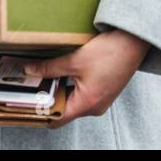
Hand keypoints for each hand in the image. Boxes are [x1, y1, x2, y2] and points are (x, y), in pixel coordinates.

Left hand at [23, 29, 150, 128]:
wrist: (133, 42)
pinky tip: (62, 72)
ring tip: (45, 76)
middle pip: (65, 109)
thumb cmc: (109, 53)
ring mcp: (100, 100)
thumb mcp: (74, 60)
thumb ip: (49, 68)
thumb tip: (30, 71)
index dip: (41, 112)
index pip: (58, 118)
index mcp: (87, 104)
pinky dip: (71, 85)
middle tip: (32, 85)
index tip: (27, 102)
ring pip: (73, 100)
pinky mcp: (103, 91)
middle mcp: (95, 107)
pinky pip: (82, 94)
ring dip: (60, 89)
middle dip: (48, 97)